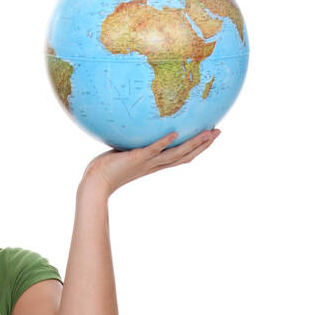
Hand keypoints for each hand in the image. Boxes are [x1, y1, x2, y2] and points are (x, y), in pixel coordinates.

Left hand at [80, 127, 220, 198]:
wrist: (96, 183)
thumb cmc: (107, 169)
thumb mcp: (125, 154)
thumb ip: (134, 145)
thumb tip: (136, 131)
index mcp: (155, 164)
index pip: (181, 156)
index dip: (197, 148)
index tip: (209, 136)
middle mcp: (155, 164)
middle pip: (185, 156)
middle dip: (203, 145)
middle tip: (218, 132)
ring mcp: (148, 162)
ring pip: (176, 154)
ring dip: (193, 144)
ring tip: (207, 133)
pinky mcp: (137, 158)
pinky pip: (153, 149)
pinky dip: (165, 142)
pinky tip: (176, 133)